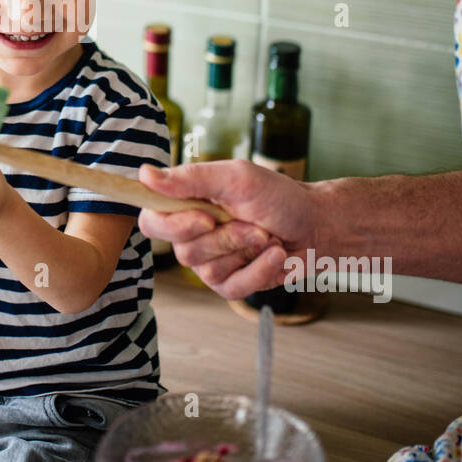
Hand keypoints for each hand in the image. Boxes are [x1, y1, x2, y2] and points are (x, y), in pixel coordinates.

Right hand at [138, 158, 319, 299]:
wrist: (316, 225)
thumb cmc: (278, 196)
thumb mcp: (236, 178)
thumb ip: (191, 178)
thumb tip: (145, 174)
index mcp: (186, 204)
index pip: (151, 221)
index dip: (172, 226)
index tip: (205, 218)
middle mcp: (191, 235)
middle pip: (182, 250)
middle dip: (225, 237)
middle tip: (253, 222)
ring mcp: (209, 263)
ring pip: (207, 270)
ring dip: (245, 250)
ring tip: (267, 236)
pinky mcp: (229, 284)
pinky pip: (232, 287)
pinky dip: (259, 270)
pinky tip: (276, 255)